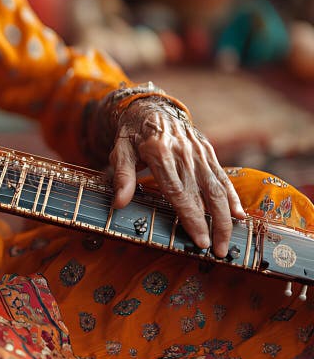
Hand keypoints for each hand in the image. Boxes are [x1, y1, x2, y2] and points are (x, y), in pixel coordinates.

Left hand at [108, 97, 246, 257]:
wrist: (149, 107)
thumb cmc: (132, 134)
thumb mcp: (119, 151)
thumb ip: (121, 176)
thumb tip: (118, 203)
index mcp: (160, 153)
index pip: (179, 193)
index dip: (192, 219)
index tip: (200, 241)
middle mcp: (184, 152)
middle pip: (204, 194)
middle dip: (214, 225)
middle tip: (219, 251)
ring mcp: (198, 151)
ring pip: (217, 187)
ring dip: (226, 215)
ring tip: (228, 240)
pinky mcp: (207, 150)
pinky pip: (222, 176)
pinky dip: (232, 195)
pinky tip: (239, 214)